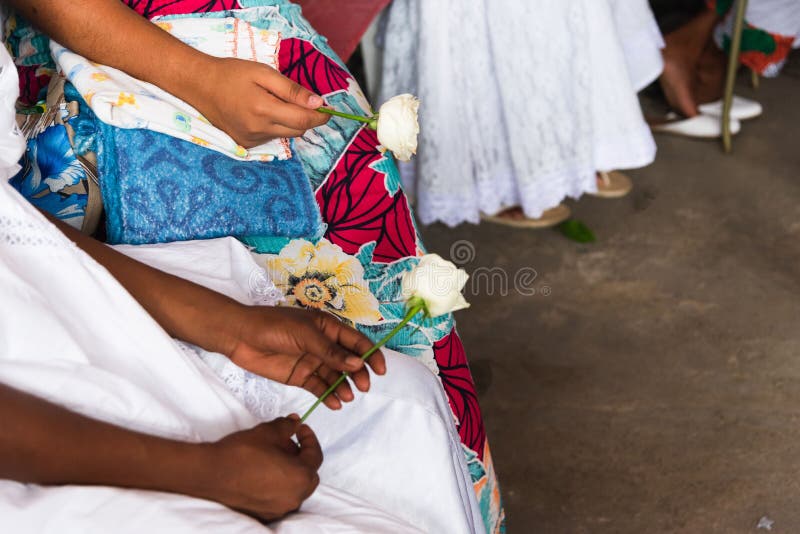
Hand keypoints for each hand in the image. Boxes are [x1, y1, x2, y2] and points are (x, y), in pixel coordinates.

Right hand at [192, 56, 329, 146]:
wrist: (199, 86)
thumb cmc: (232, 74)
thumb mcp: (264, 73)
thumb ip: (292, 90)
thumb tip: (318, 103)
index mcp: (264, 110)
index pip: (304, 120)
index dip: (320, 116)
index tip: (329, 110)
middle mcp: (258, 130)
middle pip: (298, 130)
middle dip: (306, 118)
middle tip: (302, 101)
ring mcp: (251, 140)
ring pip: (285, 135)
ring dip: (289, 122)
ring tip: (273, 102)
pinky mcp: (245, 144)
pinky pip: (271, 137)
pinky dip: (274, 126)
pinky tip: (260, 112)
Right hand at [195, 417, 321, 519]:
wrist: (209, 473)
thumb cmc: (240, 453)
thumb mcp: (268, 432)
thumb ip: (287, 426)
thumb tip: (295, 422)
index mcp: (300, 477)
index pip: (315, 455)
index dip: (308, 438)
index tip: (300, 428)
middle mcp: (293, 497)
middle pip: (308, 474)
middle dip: (300, 456)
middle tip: (287, 441)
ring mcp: (279, 508)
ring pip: (294, 487)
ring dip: (290, 470)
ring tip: (273, 454)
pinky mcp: (264, 514)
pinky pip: (280, 497)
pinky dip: (278, 484)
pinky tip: (264, 470)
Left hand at [220, 305, 385, 409]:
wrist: (241, 337)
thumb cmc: (274, 327)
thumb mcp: (305, 336)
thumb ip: (331, 352)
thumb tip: (358, 363)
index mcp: (328, 328)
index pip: (356, 342)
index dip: (371, 354)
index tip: (380, 370)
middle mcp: (324, 345)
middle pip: (349, 362)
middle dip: (359, 374)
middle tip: (364, 387)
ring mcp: (313, 361)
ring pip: (336, 377)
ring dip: (344, 387)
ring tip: (347, 398)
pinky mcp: (300, 376)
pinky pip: (320, 387)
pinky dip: (329, 395)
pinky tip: (334, 403)